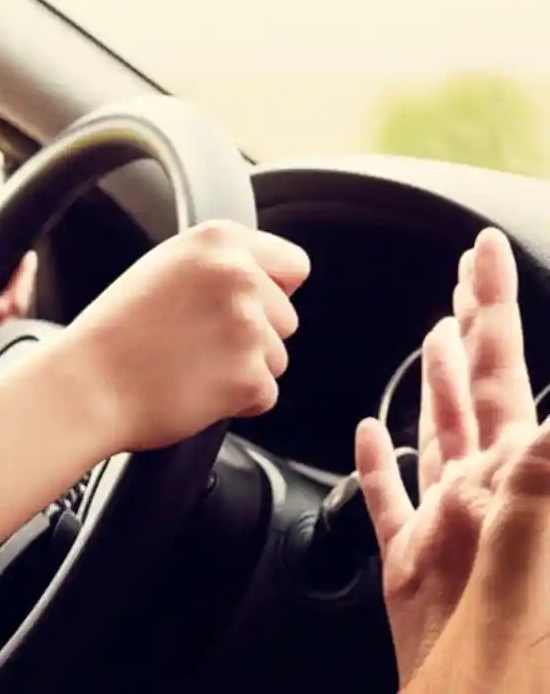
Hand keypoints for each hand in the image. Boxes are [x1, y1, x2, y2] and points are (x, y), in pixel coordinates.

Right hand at [59, 220, 309, 452]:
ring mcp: (248, 326)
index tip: (233, 309)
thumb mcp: (164, 269)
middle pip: (285, 317)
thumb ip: (219, 265)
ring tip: (188, 366)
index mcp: (217, 240)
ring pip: (276, 357)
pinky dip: (235, 402)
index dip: (268, 292)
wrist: (85, 387)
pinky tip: (193, 389)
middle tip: (194, 343)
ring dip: (241, 369)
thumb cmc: (115, 335)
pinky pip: (264, 394)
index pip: (292, 265)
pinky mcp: (249, 376)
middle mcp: (239, 275)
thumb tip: (271, 283)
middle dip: (251, 336)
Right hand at [356, 228, 539, 684]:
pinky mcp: (414, 571)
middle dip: (473, 327)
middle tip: (466, 276)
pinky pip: (393, 502)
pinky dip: (381, 464)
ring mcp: (449, 532)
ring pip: (441, 437)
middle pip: (476, 392)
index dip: (494, 309)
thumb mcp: (528, 554)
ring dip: (434, 384)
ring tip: (432, 339)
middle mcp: (482, 498)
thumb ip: (539, 477)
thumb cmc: (509, 665)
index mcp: (508, 484)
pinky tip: (372, 438)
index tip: (485, 253)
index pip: (502, 375)